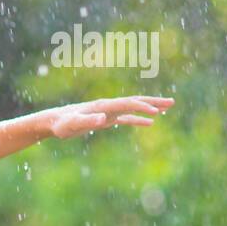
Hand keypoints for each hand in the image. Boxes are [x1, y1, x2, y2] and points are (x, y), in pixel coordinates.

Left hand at [45, 96, 174, 138]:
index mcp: (104, 106)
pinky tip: (150, 123)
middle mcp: (108, 106)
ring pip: (133, 108)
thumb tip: (103, 118)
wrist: (53, 121)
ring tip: (167, 108)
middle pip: (135, 101)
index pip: (127, 104)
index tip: (157, 111)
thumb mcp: (73, 124)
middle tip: (172, 102)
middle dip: (153, 101)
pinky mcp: (106, 119)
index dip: (142, 107)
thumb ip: (88, 121)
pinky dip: (138, 119)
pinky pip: (126, 118)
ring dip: (150, 107)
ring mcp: (108, 112)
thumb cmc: (62, 124)